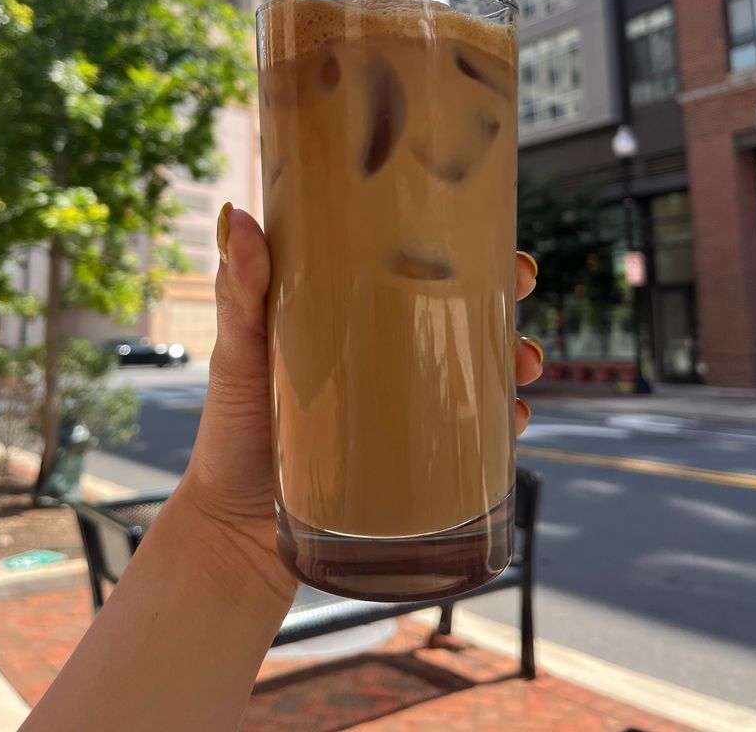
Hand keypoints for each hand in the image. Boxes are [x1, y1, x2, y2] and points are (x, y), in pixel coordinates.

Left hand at [184, 204, 543, 585]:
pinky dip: (502, 424)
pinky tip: (517, 421)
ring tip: (525, 363)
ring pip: (475, 372)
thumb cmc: (230, 435)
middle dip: (501, 298)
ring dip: (513, 358)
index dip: (453, 247)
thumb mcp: (237, 357)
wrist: (234, 535)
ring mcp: (402, 411)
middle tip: (521, 286)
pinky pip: (472, 435)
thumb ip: (238, 295)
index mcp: (346, 322)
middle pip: (457, 316)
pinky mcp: (414, 461)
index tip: (486, 229)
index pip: (408, 271)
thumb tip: (238, 218)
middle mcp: (383, 361)